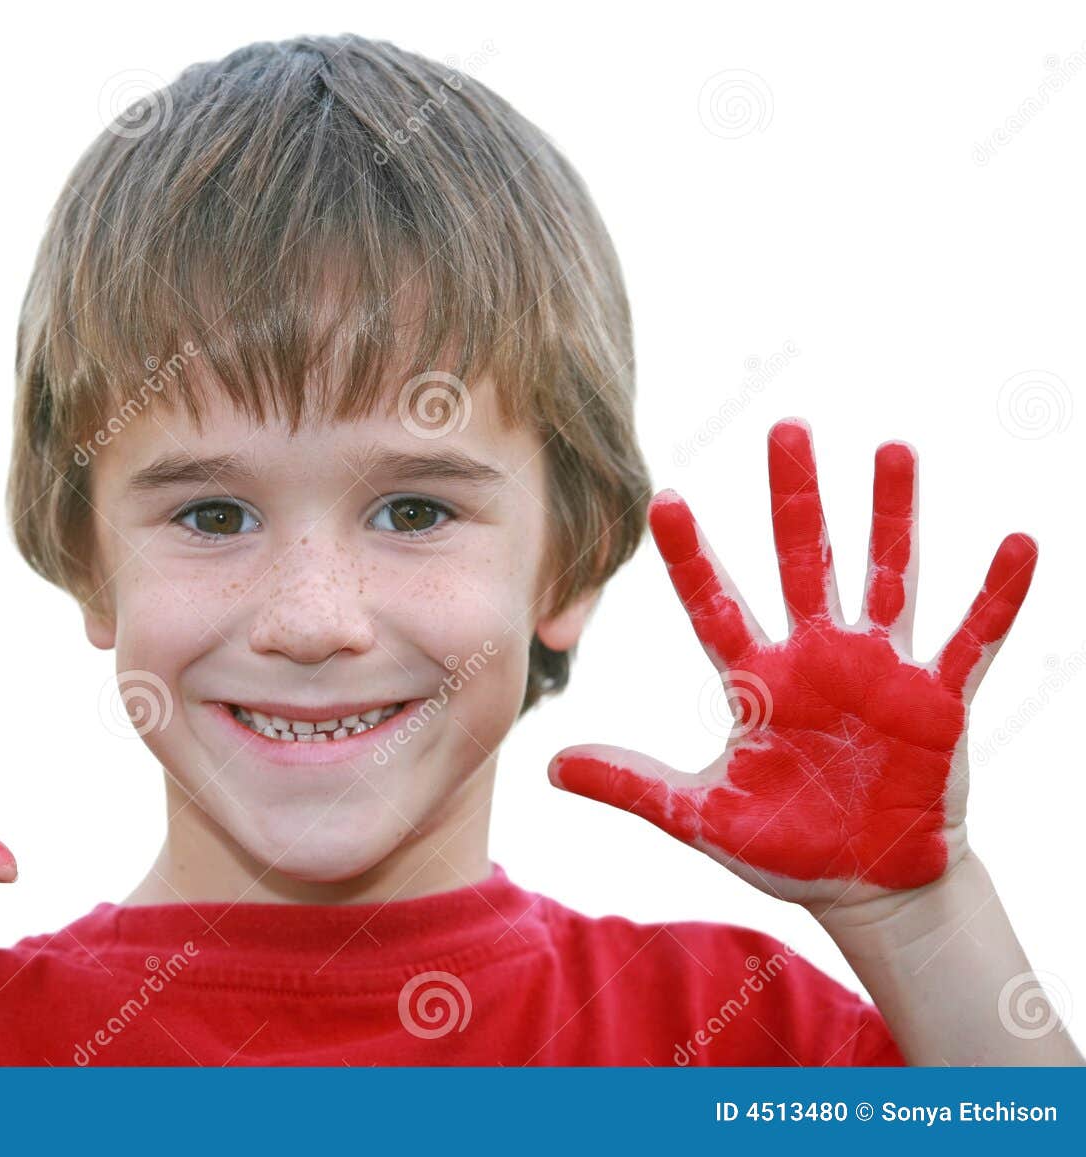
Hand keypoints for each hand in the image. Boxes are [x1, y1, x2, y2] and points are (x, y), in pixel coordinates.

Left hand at [548, 418, 1036, 907]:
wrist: (868, 886)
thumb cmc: (786, 847)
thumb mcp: (700, 818)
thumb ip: (630, 786)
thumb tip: (546, 767)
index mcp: (758, 679)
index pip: (715, 604)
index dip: (690, 557)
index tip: (663, 499)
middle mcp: (818, 658)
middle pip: (804, 562)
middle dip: (795, 498)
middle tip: (785, 427)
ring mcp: (881, 672)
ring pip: (886, 578)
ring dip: (892, 519)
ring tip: (892, 449)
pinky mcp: (939, 702)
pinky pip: (972, 640)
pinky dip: (995, 598)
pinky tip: (1017, 543)